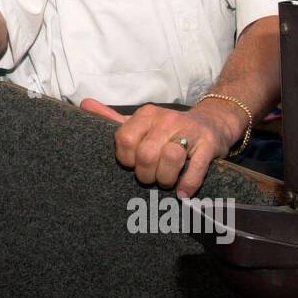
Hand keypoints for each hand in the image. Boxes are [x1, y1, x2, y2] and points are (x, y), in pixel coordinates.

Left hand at [80, 100, 240, 198]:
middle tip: (150, 178)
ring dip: (165, 179)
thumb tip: (85, 104)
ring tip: (166, 182)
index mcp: (146, 115)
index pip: (124, 139)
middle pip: (146, 153)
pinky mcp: (209, 144)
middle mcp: (166, 120)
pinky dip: (187, 184)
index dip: (126, 159)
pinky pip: (195, 168)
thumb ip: (113, 119)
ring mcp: (189, 131)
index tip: (132, 165)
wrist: (212, 123)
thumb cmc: (169, 130)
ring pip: (170, 157)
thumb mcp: (141, 123)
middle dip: (145, 174)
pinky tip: (182, 193)